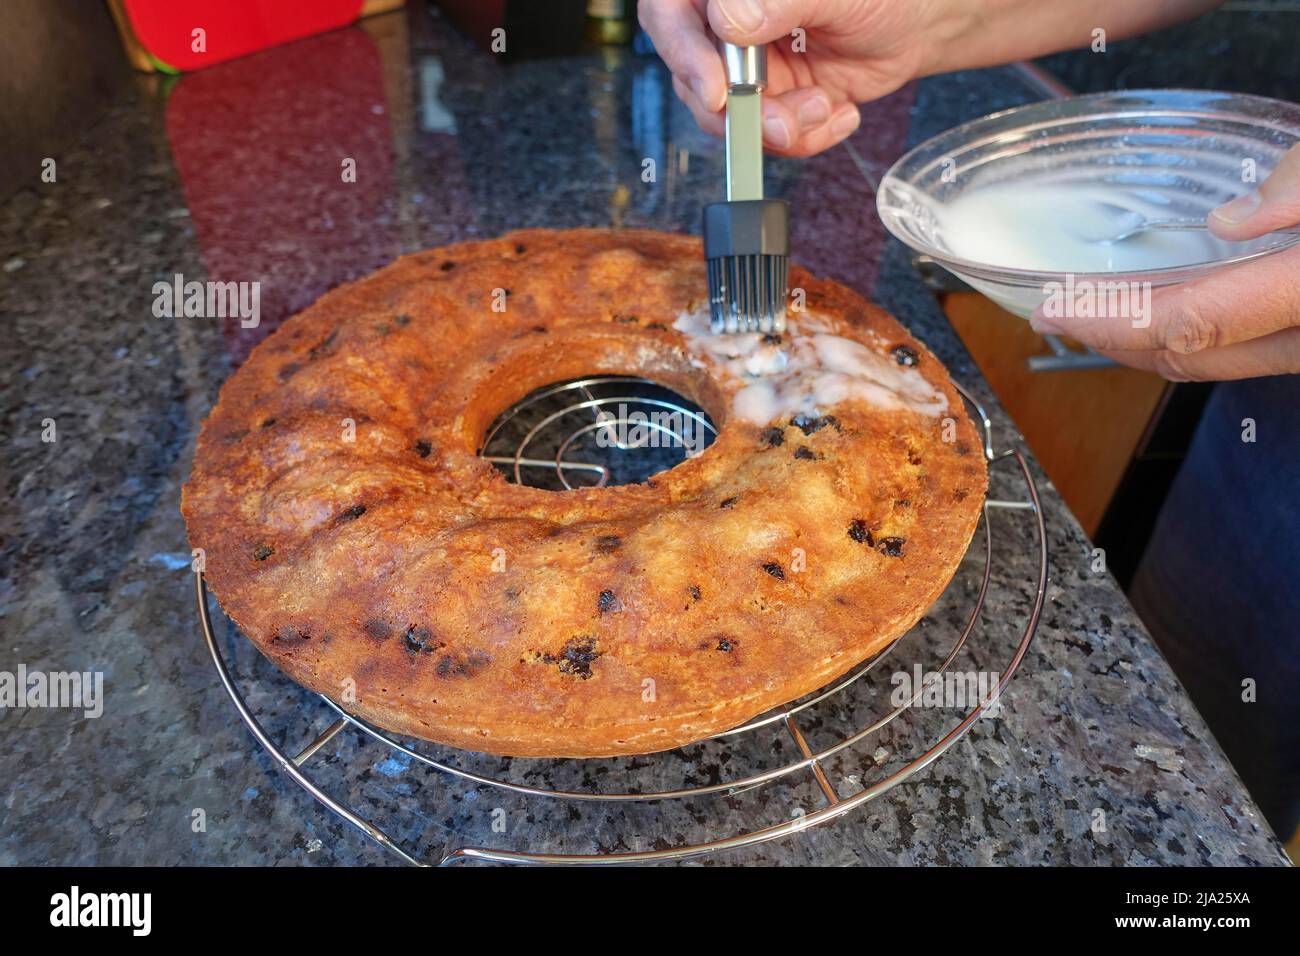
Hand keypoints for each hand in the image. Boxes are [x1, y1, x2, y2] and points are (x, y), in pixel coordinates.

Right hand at [638, 0, 932, 156]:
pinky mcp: (771, 98)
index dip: (683, 53)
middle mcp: (727, 22)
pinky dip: (803, 137)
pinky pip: (766, 135)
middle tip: (784, 121)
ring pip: (728, 116)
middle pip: (692, 76)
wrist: (920, 22)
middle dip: (741, 111)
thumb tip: (730, 20)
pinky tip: (837, 110)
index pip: (669, 12)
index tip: (716, 90)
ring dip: (778, 128)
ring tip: (824, 107)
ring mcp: (745, 64)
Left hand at [1030, 144, 1299, 380]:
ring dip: (1150, 344)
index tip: (1055, 311)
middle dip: (1114, 341)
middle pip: (1188, 357)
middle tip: (1060, 317)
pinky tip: (1168, 307)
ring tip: (1097, 315)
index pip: (1189, 321)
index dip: (1112, 321)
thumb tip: (1227, 220)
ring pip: (1214, 362)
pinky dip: (1193, 336)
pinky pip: (1243, 351)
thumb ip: (1296, 186)